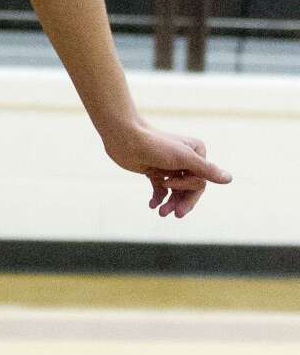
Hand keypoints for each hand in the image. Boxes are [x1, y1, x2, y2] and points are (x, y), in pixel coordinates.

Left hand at [103, 122, 231, 217]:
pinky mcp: (155, 172)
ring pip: (176, 192)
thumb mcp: (183, 158)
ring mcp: (170, 167)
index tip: (167, 183)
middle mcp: (186, 160)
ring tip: (160, 213)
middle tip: (174, 215)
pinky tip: (152, 205)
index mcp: (197, 153)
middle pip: (189, 188)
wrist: (125, 138)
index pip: (200, 181)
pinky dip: (158, 199)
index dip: (187, 189)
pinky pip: (161, 191)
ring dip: (170, 203)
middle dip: (181, 202)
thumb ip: (206, 170)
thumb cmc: (155, 146)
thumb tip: (229, 179)